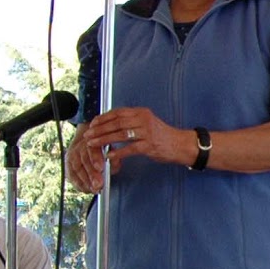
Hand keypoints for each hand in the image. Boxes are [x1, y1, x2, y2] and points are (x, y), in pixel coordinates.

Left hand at [66, 107, 186, 191]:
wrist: (181, 144)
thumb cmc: (162, 135)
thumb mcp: (147, 123)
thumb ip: (131, 122)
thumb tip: (110, 125)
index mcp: (141, 112)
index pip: (117, 112)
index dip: (103, 118)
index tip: (92, 124)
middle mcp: (144, 120)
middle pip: (116, 123)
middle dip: (100, 129)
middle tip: (88, 135)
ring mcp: (147, 133)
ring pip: (120, 134)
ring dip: (104, 140)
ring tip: (93, 144)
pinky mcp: (150, 146)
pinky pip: (130, 149)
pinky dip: (118, 152)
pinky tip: (109, 156)